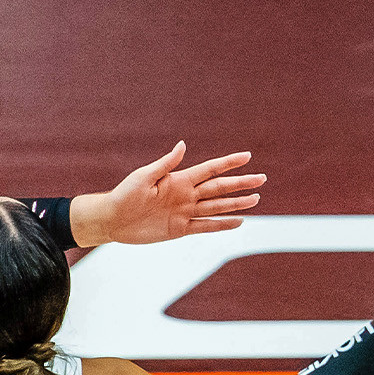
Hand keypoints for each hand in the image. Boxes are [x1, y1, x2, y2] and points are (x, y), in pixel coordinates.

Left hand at [71, 142, 264, 245]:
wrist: (112, 220)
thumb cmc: (124, 194)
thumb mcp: (144, 177)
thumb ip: (165, 164)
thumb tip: (183, 145)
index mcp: (178, 180)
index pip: (209, 169)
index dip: (228, 163)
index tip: (247, 155)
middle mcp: (185, 195)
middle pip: (219, 188)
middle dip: (240, 183)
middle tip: (261, 179)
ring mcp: (184, 213)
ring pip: (216, 207)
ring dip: (235, 203)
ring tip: (255, 199)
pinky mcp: (179, 229)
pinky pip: (205, 227)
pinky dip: (222, 225)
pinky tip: (238, 222)